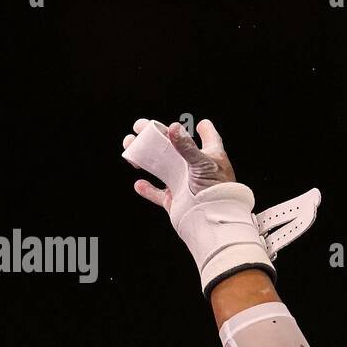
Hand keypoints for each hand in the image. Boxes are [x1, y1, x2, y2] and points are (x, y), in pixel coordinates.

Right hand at [122, 118, 236, 210]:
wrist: (212, 221)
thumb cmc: (217, 191)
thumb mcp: (203, 164)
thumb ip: (187, 147)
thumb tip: (173, 127)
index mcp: (209, 157)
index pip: (209, 137)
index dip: (204, 129)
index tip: (198, 124)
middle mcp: (196, 169)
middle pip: (173, 147)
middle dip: (155, 135)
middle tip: (139, 127)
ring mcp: (184, 184)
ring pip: (160, 167)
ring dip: (144, 157)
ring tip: (130, 146)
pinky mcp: (175, 201)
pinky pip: (157, 194)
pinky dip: (148, 189)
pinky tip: (140, 184)